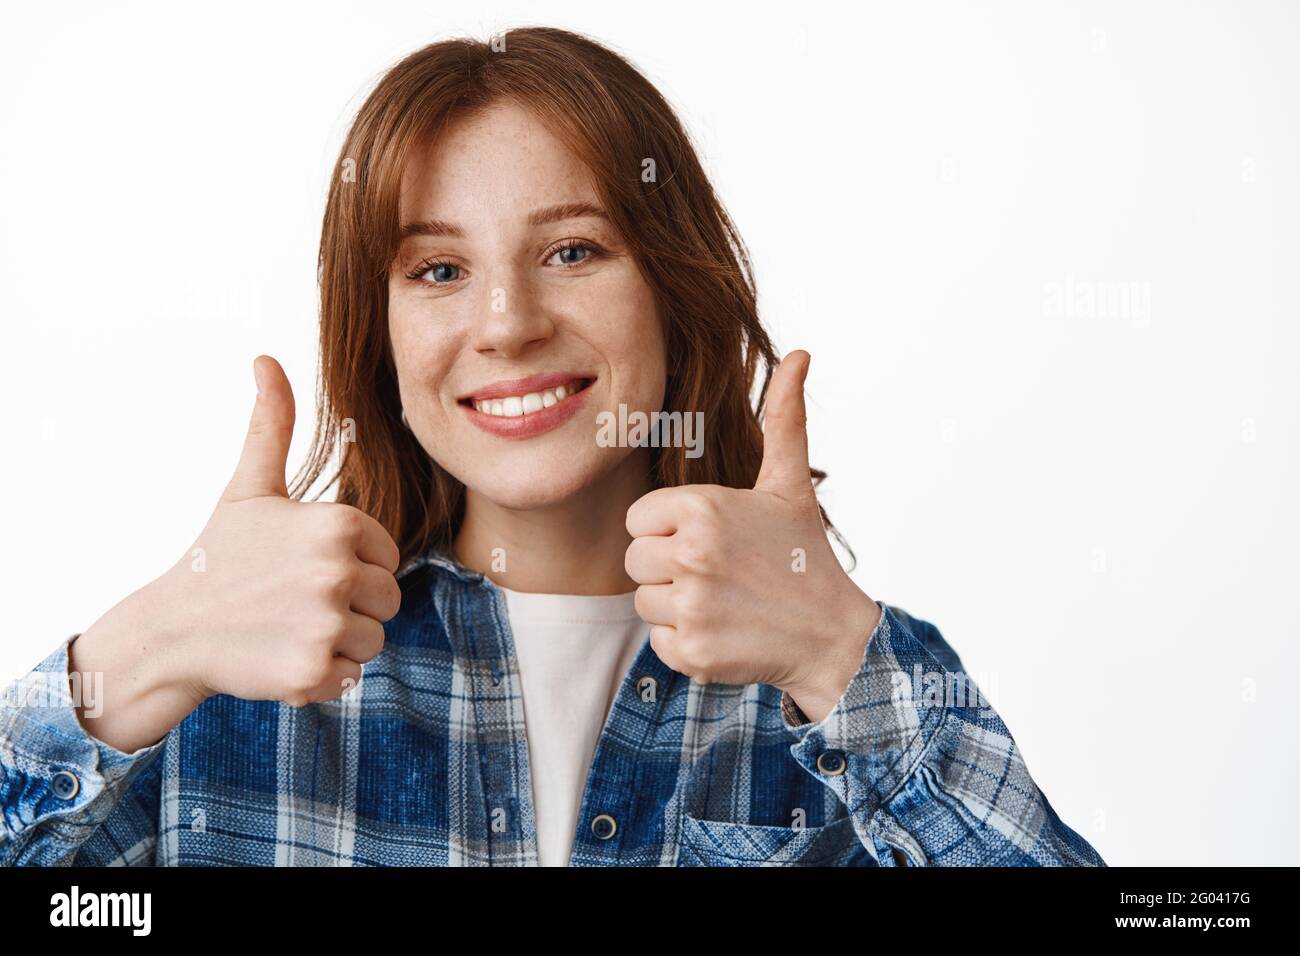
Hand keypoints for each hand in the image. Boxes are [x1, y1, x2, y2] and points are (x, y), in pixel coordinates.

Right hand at [151, 355, 402, 707]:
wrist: (173, 630)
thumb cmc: (220, 557)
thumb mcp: (249, 488)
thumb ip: (272, 426)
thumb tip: (266, 359)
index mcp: (339, 524)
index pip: (388, 557)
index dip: (353, 567)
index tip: (305, 568)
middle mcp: (337, 572)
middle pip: (388, 601)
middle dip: (350, 607)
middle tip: (294, 602)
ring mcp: (324, 625)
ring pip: (374, 641)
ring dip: (338, 643)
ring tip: (288, 628)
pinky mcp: (312, 673)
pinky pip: (350, 678)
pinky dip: (322, 676)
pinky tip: (282, 657)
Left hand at [625, 350, 881, 722]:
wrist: (831, 636)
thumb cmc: (803, 555)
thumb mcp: (790, 484)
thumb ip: (782, 418)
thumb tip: (800, 354)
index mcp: (702, 508)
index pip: (639, 517)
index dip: (667, 528)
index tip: (707, 539)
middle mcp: (691, 554)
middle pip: (635, 558)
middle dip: (668, 566)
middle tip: (717, 573)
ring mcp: (690, 605)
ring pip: (642, 599)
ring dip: (674, 604)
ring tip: (721, 599)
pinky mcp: (690, 651)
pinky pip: (657, 638)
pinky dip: (683, 640)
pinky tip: (722, 629)